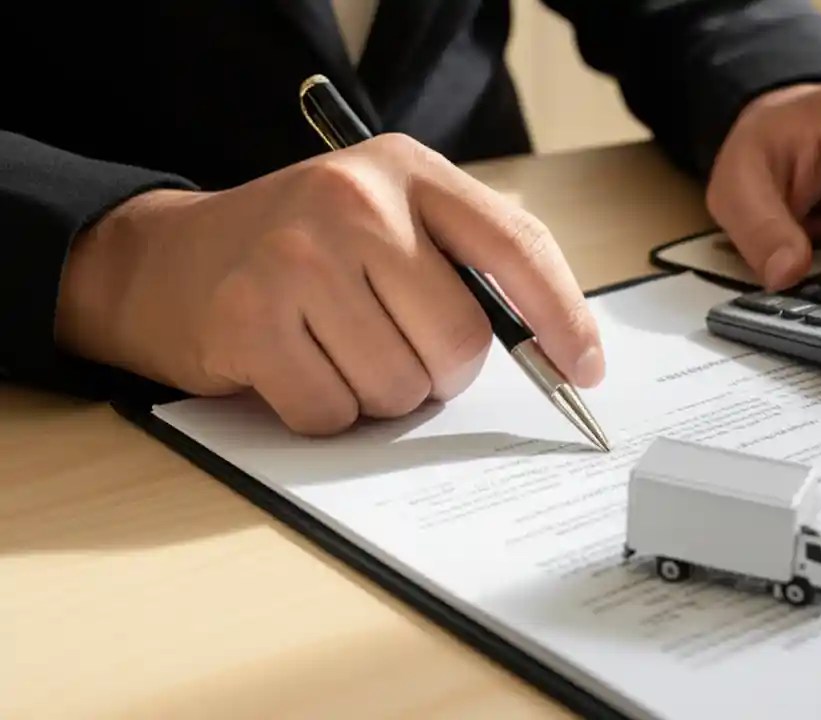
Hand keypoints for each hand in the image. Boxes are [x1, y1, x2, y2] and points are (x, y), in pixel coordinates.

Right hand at [55, 133, 603, 434]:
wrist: (170, 259)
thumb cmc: (301, 248)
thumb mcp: (388, 216)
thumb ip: (469, 257)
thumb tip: (559, 339)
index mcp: (405, 169)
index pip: (515, 247)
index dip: (563, 316)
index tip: (585, 368)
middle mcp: (354, 201)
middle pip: (460, 339)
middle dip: (440, 372)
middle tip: (395, 348)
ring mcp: (296, 257)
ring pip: (399, 386)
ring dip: (379, 394)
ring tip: (336, 350)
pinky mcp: (248, 320)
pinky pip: (334, 414)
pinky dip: (324, 413)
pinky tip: (296, 368)